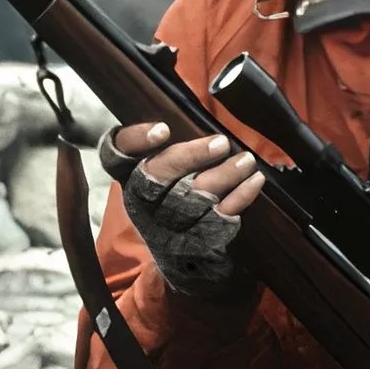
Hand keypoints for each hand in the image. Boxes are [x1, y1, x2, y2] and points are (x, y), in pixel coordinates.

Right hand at [98, 122, 266, 296]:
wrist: (183, 258)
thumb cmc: (175, 197)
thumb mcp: (162, 170)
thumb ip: (168, 146)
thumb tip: (193, 110)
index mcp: (128, 177)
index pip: (115, 153)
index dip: (135, 140)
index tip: (163, 129)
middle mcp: (141, 202)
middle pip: (157, 176)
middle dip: (191, 157)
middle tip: (221, 142)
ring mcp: (166, 226)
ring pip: (193, 198)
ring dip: (224, 175)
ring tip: (246, 159)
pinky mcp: (194, 243)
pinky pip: (219, 218)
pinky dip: (240, 197)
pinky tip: (254, 180)